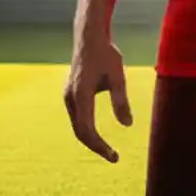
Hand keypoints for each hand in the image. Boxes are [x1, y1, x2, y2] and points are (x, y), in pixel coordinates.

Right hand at [63, 26, 133, 162]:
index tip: (114, 156)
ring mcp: (68, 96)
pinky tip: (99, 137)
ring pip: (77, 126)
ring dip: (91, 140)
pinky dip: (87, 130)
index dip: (99, 146)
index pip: (87, 129)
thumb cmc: (106, 55)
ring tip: (109, 151)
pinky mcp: (71, 94)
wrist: (89, 37)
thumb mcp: (118, 76)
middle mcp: (70, 97)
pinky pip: (77, 118)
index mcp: (81, 94)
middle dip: (96, 147)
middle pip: (80, 132)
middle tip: (114, 158)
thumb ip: (121, 101)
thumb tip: (127, 125)